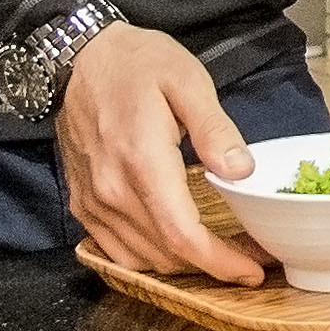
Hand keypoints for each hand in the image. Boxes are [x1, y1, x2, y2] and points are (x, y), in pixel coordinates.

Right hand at [54, 21, 262, 285]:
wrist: (77, 57)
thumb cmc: (135, 64)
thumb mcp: (186, 80)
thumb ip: (214, 129)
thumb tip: (241, 171)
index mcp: (142, 162)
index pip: (183, 234)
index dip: (220, 262)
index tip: (252, 272)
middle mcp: (111, 191)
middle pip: (166, 254)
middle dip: (211, 266)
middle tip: (248, 257)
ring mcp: (92, 201)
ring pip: (142, 259)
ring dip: (182, 265)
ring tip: (217, 253)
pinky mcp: (82, 204)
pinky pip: (116, 250)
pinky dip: (149, 257)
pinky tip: (174, 244)